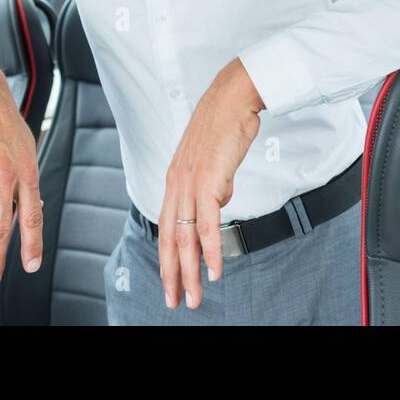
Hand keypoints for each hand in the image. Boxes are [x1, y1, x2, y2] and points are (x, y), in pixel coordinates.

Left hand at [158, 57, 263, 309]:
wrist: (232, 99)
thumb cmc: (225, 125)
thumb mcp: (213, 160)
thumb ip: (212, 185)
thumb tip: (218, 204)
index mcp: (174, 179)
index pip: (166, 227)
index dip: (167, 257)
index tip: (171, 280)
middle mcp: (176, 183)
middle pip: (170, 238)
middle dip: (172, 275)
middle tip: (176, 301)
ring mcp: (190, 183)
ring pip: (186, 237)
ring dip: (190, 271)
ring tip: (195, 295)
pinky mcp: (208, 181)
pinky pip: (207, 224)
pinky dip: (210, 250)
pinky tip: (213, 269)